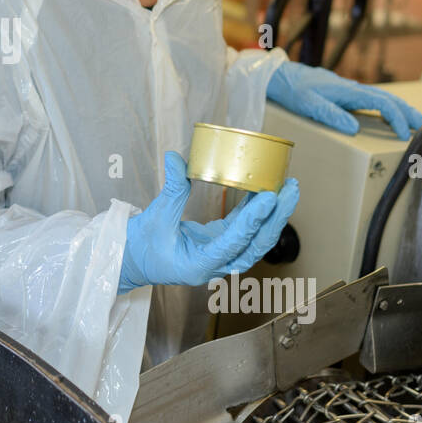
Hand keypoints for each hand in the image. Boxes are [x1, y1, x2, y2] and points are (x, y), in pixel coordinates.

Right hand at [119, 152, 298, 292]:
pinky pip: (244, 232)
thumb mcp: (155, 217)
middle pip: (257, 244)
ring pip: (255, 240)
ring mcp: (220, 258)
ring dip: (272, 216)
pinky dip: (255, 213)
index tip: (270, 197)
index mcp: (200, 264)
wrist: (131, 261)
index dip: (254, 218)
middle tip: (291, 188)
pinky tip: (264, 193)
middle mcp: (216, 265)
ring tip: (286, 189)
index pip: (234, 241)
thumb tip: (176, 157)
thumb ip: (171, 189)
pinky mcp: (219, 247)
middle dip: (277, 216)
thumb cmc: (140, 247)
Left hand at [267, 62, 421, 139]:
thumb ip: (330, 114)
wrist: (282, 77)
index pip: (383, 104)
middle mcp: (354, 89)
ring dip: (401, 110)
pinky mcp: (346, 94)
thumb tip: (353, 128)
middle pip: (390, 99)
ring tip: (416, 123)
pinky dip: (388, 108)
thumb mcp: (309, 104)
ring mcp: (351, 91)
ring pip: (383, 99)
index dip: (397, 119)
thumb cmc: (294, 90)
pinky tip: (389, 118)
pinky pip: (374, 101)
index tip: (404, 135)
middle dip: (409, 113)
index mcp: (349, 91)